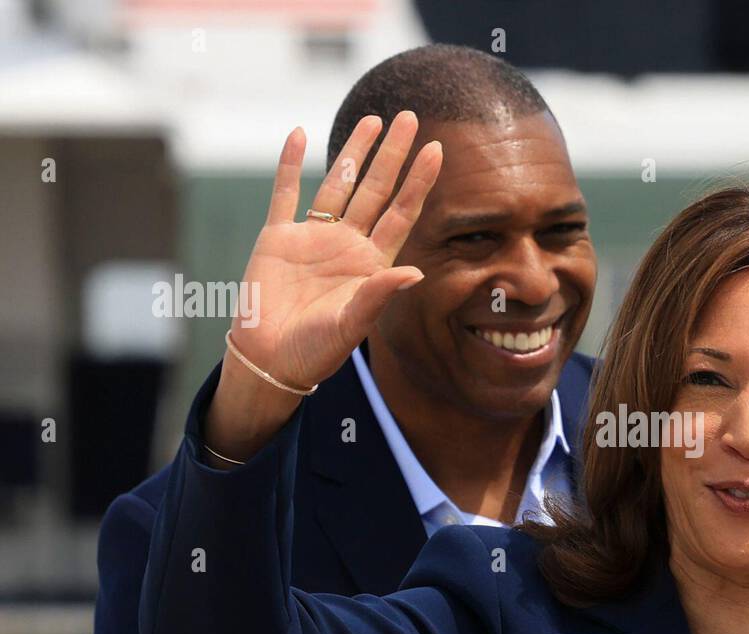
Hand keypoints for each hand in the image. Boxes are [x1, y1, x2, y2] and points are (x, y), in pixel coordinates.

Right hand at [205, 112, 441, 462]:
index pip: (401, 213)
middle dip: (394, 154)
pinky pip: (286, 193)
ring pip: (337, 184)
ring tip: (373, 119)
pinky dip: (290, 164)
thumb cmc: (316, 351)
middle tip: (411, 118)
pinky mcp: (278, 238)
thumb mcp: (353, 325)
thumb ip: (379, 294)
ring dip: (353, 152)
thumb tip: (416, 274)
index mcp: (371, 263)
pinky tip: (298, 134)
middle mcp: (347, 244)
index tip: (437, 151)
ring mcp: (313, 237)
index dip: (419, 182)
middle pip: (375, 189)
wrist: (271, 360)